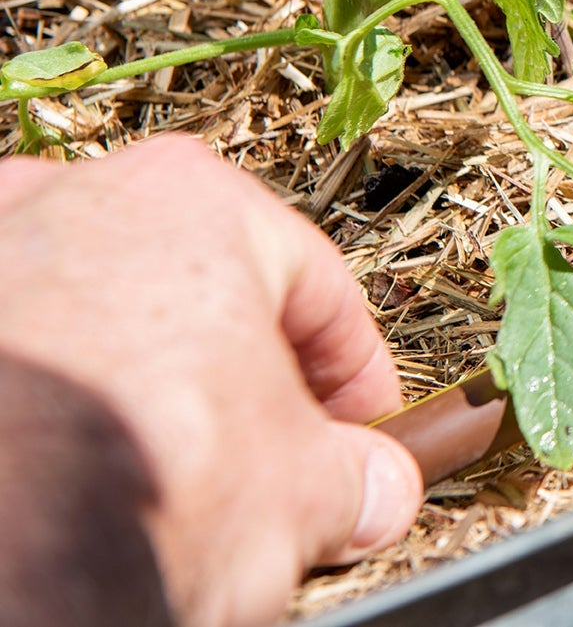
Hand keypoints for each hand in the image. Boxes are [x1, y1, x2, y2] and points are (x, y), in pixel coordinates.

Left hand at [0, 135, 421, 626]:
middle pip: (199, 296)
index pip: (316, 288)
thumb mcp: (306, 491)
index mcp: (193, 197)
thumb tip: (372, 491)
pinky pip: (25, 366)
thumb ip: (353, 478)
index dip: (355, 375)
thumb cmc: (143, 475)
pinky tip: (80, 483)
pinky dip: (56, 414)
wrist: (0, 539)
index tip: (365, 432)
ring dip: (144, 393)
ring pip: (99, 326)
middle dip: (239, 382)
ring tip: (167, 483)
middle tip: (272, 464)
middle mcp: (76, 199)